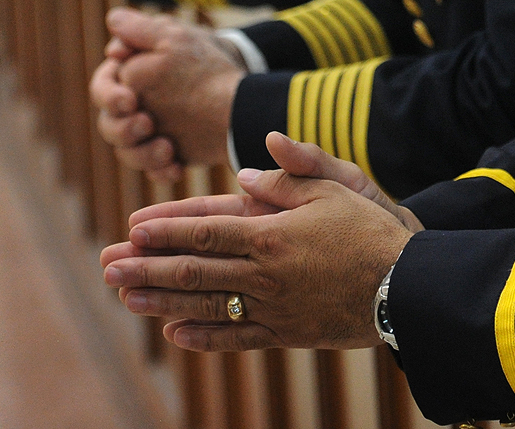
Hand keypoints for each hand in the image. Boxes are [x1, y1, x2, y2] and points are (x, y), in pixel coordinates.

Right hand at [89, 7, 245, 180]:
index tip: (129, 99)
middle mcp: (135, 107)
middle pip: (109, 125)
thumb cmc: (206, 64)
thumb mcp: (177, 40)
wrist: (243, 97)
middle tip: (147, 123)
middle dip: (123, 128)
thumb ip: (141, 30)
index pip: (102, 88)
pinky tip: (177, 167)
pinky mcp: (167, 154)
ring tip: (167, 149)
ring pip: (127, 152)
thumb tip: (113, 20)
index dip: (109, 94)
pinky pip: (154, 170)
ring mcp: (150, 133)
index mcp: (131, 77)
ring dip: (142, 153)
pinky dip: (162, 170)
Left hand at [100, 133, 420, 352]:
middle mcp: (265, 273)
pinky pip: (237, 337)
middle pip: (195, 269)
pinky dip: (205, 336)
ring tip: (126, 297)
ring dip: (162, 300)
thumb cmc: (372, 229)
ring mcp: (274, 307)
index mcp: (272, 232)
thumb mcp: (335, 187)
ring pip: (207, 304)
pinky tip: (175, 333)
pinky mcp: (288, 333)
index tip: (133, 227)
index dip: (167, 229)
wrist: (407, 284)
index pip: (207, 230)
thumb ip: (287, 176)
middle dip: (147, 266)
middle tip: (107, 265)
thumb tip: (242, 176)